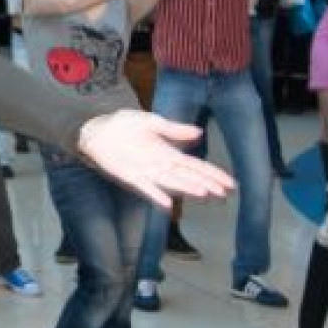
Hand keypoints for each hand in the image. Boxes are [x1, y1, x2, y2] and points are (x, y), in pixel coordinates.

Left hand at [77, 110, 235, 207]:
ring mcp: (147, 172)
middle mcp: (161, 165)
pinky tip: (167, 205)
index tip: (229, 182)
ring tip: (205, 193)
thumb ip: (174, 129)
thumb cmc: (124, 124)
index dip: (212, 173)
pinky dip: (156, 196)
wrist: (98, 131)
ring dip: (187, 188)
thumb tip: (199, 132)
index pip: (195, 165)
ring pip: (173, 183)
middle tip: (224, 193)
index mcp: (168, 152)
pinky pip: (147, 188)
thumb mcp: (150, 121)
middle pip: (188, 176)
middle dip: (207, 183)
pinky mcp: (131, 177)